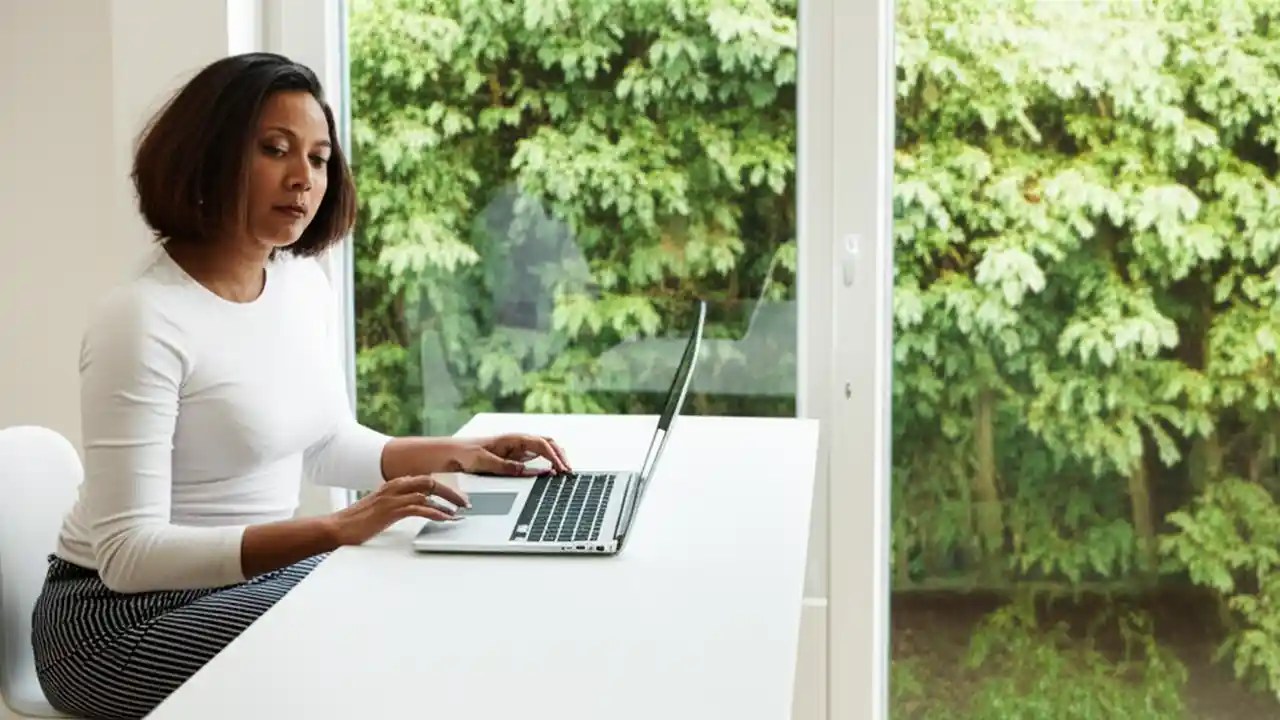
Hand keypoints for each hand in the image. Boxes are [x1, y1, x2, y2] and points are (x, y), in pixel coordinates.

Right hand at [329, 475, 470, 545]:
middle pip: (431, 481)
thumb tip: (420, 506)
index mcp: (394, 484)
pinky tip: (446, 518)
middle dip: (451, 491)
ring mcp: (393, 497)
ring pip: (428, 492)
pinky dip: (436, 512)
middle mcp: (395, 486)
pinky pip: (420, 507)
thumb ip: (400, 503)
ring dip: (448, 502)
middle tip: (465, 502)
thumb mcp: (383, 507)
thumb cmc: (359, 521)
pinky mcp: (391, 510)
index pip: (425, 479)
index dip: (444, 487)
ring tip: (460, 511)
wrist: (338, 528)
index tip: (457, 496)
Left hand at [457, 434, 572, 475]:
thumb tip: (525, 471)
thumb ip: (504, 466)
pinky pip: (535, 459)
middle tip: (568, 472)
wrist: (452, 454)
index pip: (541, 444)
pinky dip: (546, 464)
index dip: (554, 456)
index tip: (561, 469)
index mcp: (513, 439)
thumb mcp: (483, 461)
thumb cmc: (465, 453)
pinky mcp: (515, 458)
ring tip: (563, 473)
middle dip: (560, 456)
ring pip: (544, 450)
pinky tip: (550, 473)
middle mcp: (518, 442)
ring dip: (556, 459)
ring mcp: (517, 450)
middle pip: (548, 444)